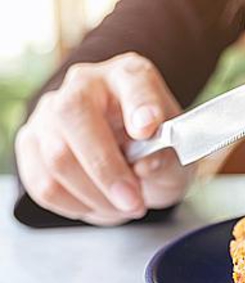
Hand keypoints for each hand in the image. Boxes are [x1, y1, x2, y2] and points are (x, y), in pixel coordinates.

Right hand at [15, 52, 191, 225]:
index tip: (148, 128)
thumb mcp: (177, 159)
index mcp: (130, 76)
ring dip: (94, 195)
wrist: (132, 163)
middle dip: (106, 169)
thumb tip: (147, 164)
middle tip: (133, 201)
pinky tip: (99, 205)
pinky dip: (75, 205)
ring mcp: (50, 112)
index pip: (132, 80)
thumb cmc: (156, 153)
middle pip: (73, 115)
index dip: (140, 104)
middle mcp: (85, 85)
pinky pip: (43, 183)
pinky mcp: (30, 142)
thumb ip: (168, 161)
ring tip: (123, 206)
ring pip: (57, 157)